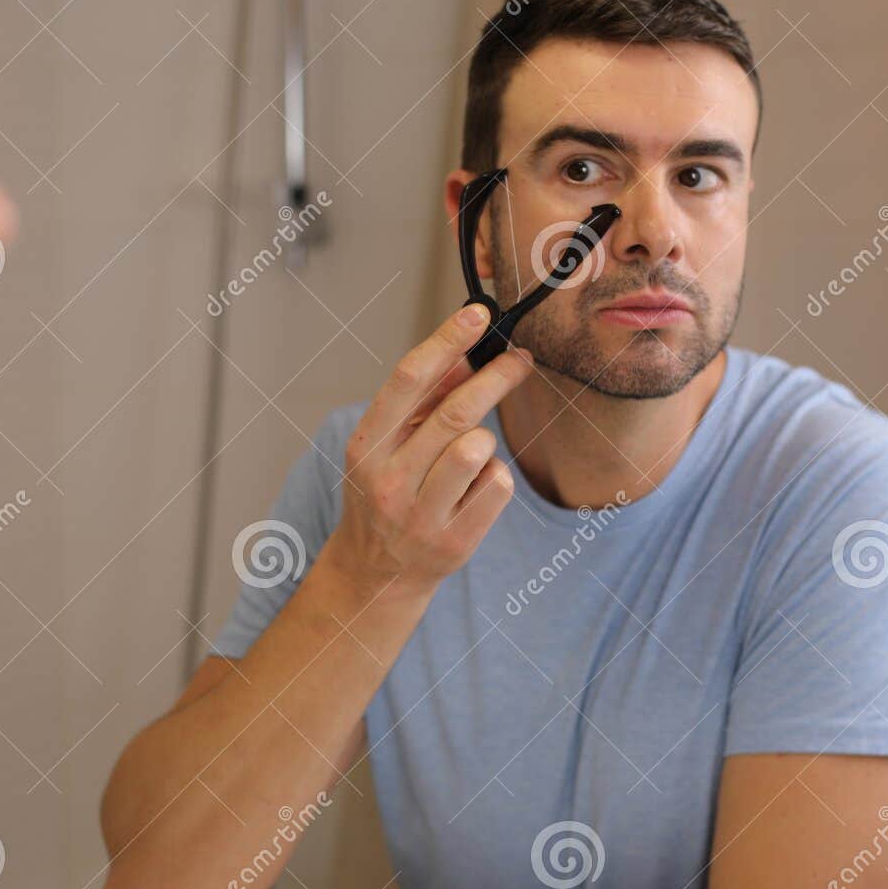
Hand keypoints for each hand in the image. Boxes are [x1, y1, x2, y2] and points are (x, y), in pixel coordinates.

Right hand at [322, 304, 533, 594]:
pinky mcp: (454, 541)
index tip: (479, 315)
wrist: (376, 573)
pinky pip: (497, 483)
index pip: (409, 380)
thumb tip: (464, 353)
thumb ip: (422, 401)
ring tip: (472, 451)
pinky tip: (475, 487)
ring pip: (478, 448)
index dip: (447, 341)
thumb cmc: (386, 492)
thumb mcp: (387, 444)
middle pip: (456, 412)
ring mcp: (420, 514)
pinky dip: (495, 476)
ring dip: (486, 438)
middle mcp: (388, 479)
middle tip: (519, 359)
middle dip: (496, 377)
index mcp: (367, 444)